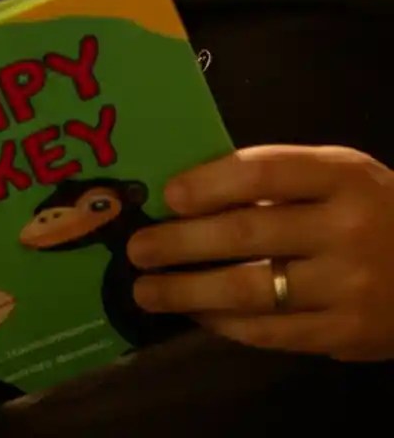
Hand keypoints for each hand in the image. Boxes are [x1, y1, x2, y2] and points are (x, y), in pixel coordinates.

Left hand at [127, 145, 393, 360]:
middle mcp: (348, 228)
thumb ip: (278, 180)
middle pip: (246, 233)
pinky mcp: (347, 333)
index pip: (264, 171)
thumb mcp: (340, 179)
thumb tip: (185, 197)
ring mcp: (350, 285)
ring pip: (250, 290)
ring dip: (187, 291)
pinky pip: (271, 331)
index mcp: (343, 177)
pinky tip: (195, 314)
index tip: (168, 195)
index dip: (210, 182)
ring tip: (146, 291)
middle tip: (136, 250)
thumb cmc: (374, 212)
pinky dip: (225, 323)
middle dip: (180, 243)